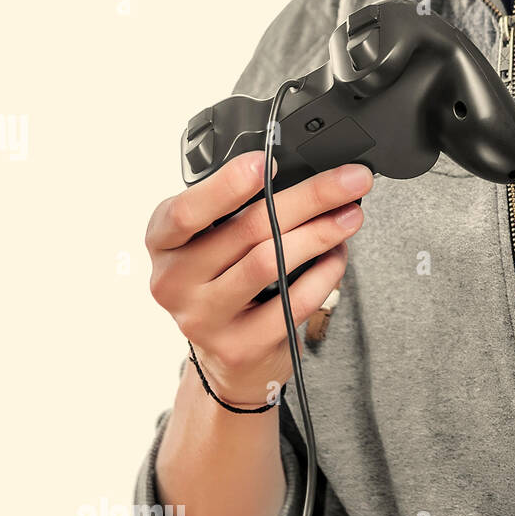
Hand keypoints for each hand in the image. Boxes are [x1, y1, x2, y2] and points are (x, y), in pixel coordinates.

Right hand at [145, 154, 373, 406]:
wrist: (229, 354)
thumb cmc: (225, 277)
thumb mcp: (214, 237)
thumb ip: (240, 206)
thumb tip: (308, 171)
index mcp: (163, 241)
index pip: (185, 212)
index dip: (225, 185)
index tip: (266, 162)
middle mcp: (174, 281)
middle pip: (248, 228)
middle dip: (310, 197)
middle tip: (351, 180)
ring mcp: (204, 318)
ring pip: (271, 262)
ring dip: (321, 232)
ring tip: (351, 215)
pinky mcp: (240, 346)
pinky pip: (293, 301)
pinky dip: (325, 272)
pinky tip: (337, 255)